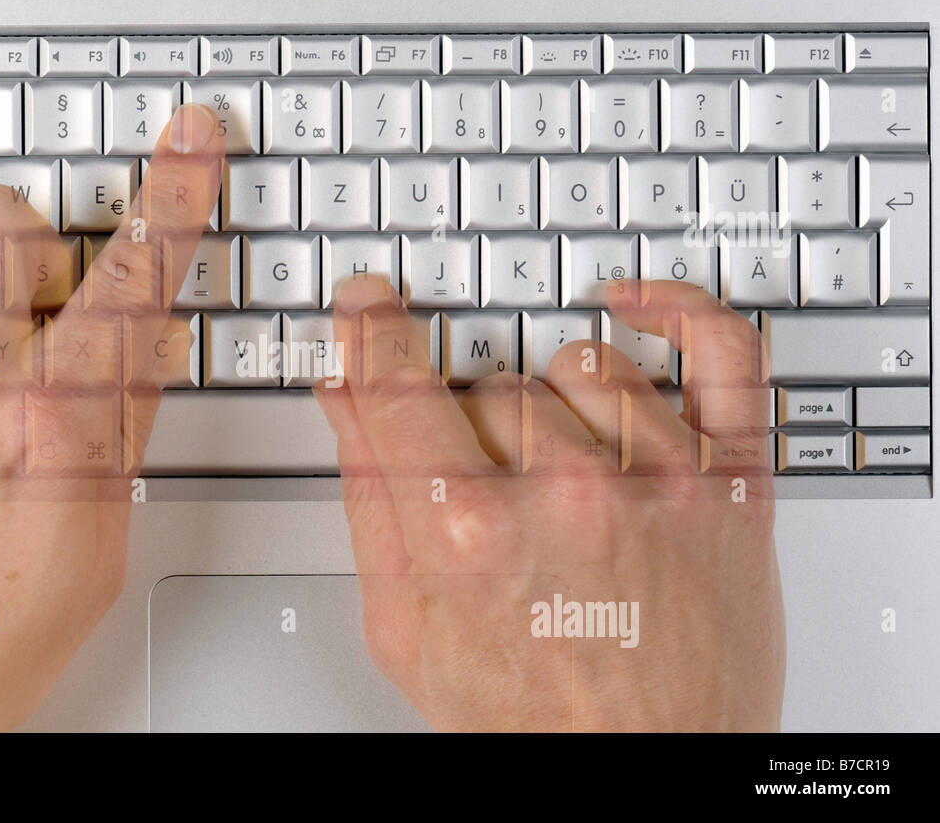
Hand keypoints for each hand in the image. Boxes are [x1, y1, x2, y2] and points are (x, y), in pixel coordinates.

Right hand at [316, 276, 783, 730]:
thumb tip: (346, 401)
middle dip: (476, 430)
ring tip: (559, 474)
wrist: (642, 772)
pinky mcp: (731, 486)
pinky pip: (721, 352)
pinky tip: (638, 306)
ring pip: (581, 364)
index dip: (373, 332)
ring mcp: (656, 479)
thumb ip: (369, 501)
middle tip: (490, 494)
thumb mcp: (405, 628)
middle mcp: (561, 490)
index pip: (398, 380)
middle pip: (490, 386)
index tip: (371, 305)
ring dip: (556, 403)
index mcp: (466, 527)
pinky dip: (681, 310)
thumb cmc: (528, 722)